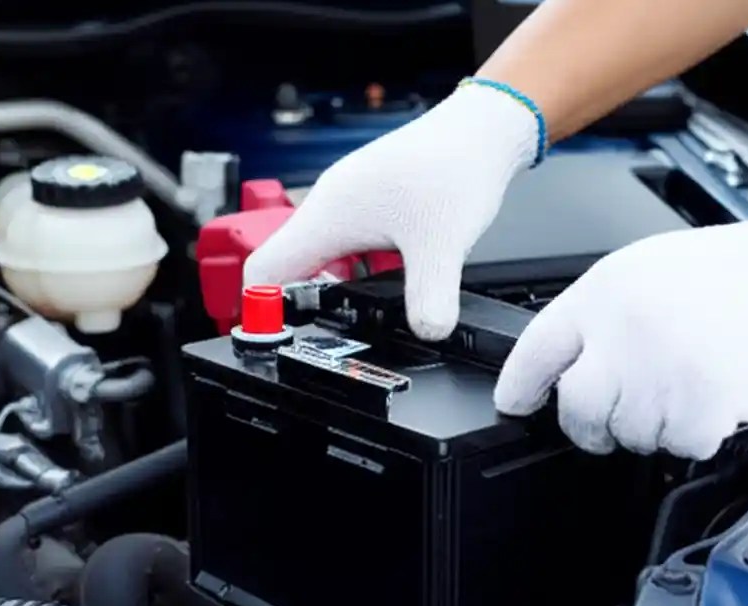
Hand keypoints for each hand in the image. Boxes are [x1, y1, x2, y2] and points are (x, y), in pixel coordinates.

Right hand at [244, 83, 539, 340]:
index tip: (282, 336)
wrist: (483, 127)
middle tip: (342, 327)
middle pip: (290, 267)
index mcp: (328, 216)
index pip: (263, 271)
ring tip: (377, 300)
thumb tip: (426, 332)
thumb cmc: (455, 167)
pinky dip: (365, 266)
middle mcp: (329, 205)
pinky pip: (350, 243)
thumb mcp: (443, 246)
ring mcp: (348, 200)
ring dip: (343, 285)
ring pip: (324, 256)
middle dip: (312, 303)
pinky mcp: (371, 200)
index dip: (264, 310)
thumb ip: (430, 298)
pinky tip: (398, 272)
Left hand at [493, 180, 747, 459]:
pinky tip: (715, 399)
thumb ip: (599, 318)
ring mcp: (663, 369)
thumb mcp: (643, 272)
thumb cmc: (731, 271)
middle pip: (578, 411)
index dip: (520, 389)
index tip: (517, 406)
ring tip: (688, 386)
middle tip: (619, 418)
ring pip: (633, 436)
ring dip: (658, 427)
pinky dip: (699, 435)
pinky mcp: (705, 401)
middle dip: (594, 426)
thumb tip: (565, 368)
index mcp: (602, 294)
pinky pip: (682, 447)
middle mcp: (624, 331)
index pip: (535, 352)